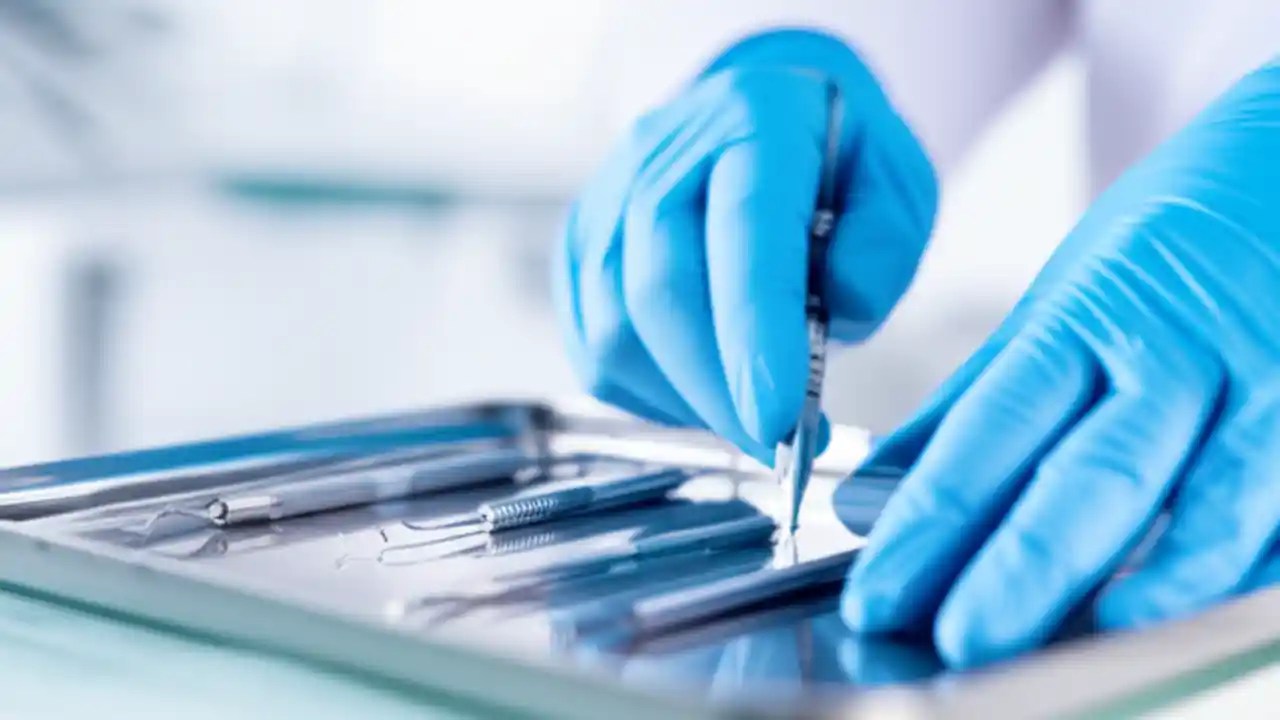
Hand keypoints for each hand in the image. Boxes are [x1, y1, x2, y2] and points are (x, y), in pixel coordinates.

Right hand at [553, 29, 936, 464]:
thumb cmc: (835, 158)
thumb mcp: (900, 183)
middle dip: (716, 391)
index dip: (754, 332)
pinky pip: (592, 345)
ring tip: (743, 412)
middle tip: (775, 444)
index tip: (779, 419)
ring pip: (615, 328)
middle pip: (660, 288)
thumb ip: (882, 246)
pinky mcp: (578, 246)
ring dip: (682, 397)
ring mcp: (607, 199)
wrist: (757, 104)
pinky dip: (646, 391)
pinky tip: (698, 390)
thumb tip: (838, 310)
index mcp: (756, 120)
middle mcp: (663, 153)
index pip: (744, 230)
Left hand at [841, 58, 1279, 666]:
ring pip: (1212, 502)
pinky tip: (1176, 613)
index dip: (932, 519)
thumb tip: (877, 491)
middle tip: (958, 640)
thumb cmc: (1171, 236)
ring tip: (1079, 643)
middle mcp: (1183, 352)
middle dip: (1023, 567)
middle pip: (1095, 473)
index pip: (993, 430)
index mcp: (1092, 315)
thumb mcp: (1061, 298)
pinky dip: (1231, 569)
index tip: (878, 592)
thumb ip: (978, 398)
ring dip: (1147, 584)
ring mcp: (1272, 385)